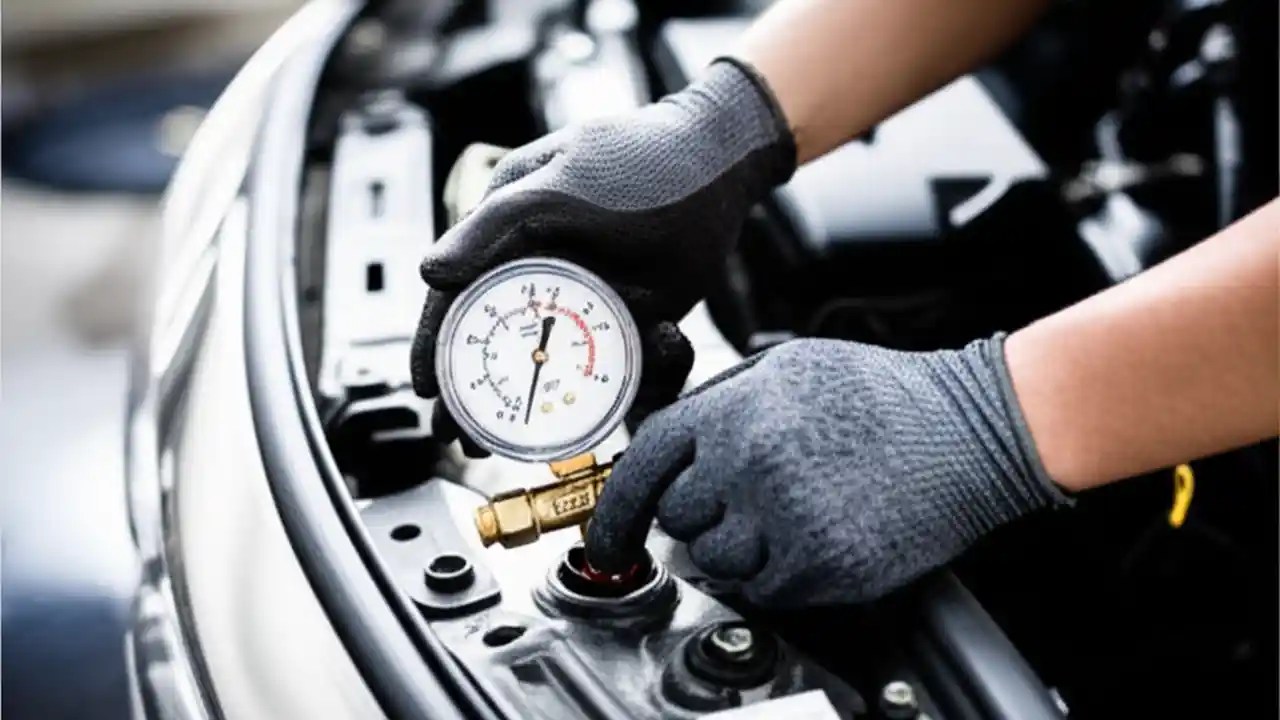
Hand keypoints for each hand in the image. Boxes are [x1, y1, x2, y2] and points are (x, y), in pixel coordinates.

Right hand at [411, 59, 795, 454]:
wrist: (722, 166)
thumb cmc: (644, 162)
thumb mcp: (564, 187)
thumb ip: (496, 225)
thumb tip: (430, 272)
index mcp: (507, 221)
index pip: (456, 289)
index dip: (436, 341)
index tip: (428, 389)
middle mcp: (535, 256)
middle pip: (490, 330)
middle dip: (470, 387)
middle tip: (462, 435)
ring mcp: (576, 285)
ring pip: (536, 351)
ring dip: (513, 398)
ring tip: (496, 444)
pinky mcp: (616, 307)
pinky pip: (589, 355)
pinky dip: (575, 387)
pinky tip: (563, 419)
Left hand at [585, 336, 1068, 606]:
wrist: (970, 429)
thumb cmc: (881, 395)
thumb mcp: (789, 365)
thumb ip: (720, 399)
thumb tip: (665, 442)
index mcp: (735, 410)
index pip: (643, 466)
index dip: (616, 508)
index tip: (608, 537)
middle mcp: (750, 463)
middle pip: (677, 518)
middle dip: (701, 513)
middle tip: (748, 496)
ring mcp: (785, 517)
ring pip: (715, 560)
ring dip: (740, 546)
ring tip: (794, 509)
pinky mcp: (822, 564)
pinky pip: (761, 590)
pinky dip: (777, 573)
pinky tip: (815, 533)